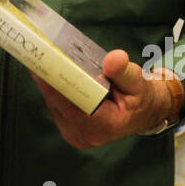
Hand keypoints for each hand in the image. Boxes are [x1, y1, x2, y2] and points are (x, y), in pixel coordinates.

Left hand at [31, 49, 180, 149]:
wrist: (144, 113)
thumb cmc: (141, 98)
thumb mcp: (139, 82)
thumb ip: (124, 71)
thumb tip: (114, 58)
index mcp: (105, 125)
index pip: (73, 105)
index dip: (56, 84)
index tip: (46, 62)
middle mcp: (86, 134)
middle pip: (58, 102)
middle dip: (49, 77)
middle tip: (40, 51)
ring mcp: (75, 134)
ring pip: (53, 103)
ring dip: (48, 81)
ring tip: (43, 57)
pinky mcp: (69, 128)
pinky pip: (55, 105)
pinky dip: (53, 88)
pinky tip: (49, 70)